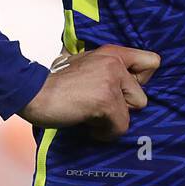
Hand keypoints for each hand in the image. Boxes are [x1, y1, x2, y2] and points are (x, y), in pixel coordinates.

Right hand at [18, 44, 160, 138]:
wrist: (31, 91)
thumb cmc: (55, 83)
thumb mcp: (86, 65)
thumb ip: (107, 71)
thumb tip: (127, 88)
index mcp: (112, 52)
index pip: (153, 61)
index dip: (141, 82)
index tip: (122, 91)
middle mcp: (115, 62)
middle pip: (141, 97)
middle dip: (121, 108)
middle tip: (97, 106)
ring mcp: (111, 81)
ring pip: (131, 114)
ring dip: (111, 121)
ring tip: (89, 114)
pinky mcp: (106, 100)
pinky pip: (120, 126)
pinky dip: (103, 133)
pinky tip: (86, 124)